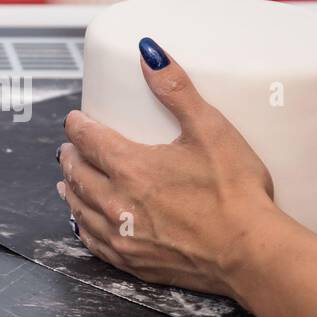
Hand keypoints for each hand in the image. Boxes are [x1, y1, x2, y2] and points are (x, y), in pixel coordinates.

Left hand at [57, 37, 279, 296]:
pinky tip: (83, 222)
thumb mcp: (210, 129)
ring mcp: (122, 236)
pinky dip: (82, 227)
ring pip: (80, 209)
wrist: (249, 253)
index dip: (77, 126)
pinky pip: (94, 242)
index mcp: (130, 166)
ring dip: (71, 191)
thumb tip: (149, 53)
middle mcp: (117, 203)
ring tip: (67, 181)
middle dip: (71, 157)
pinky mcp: (133, 262)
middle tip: (70, 148)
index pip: (88, 140)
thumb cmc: (236, 192)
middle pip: (78, 174)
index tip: (75, 120)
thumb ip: (176, 90)